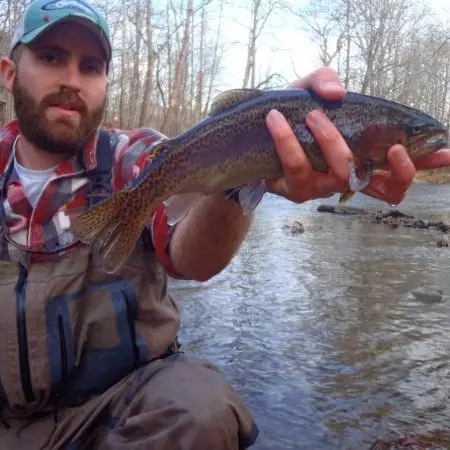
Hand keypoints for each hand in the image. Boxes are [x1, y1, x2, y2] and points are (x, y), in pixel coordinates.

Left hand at [265, 66, 449, 204]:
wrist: (253, 133)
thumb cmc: (291, 114)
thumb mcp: (308, 90)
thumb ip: (324, 81)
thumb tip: (338, 95)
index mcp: (361, 157)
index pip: (399, 168)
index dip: (424, 164)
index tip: (446, 152)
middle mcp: (348, 176)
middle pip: (388, 189)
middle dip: (395, 165)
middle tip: (391, 143)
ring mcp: (323, 187)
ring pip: (343, 173)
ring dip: (332, 140)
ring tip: (313, 115)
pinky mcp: (295, 189)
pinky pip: (297, 166)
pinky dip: (287, 140)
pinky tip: (275, 120)